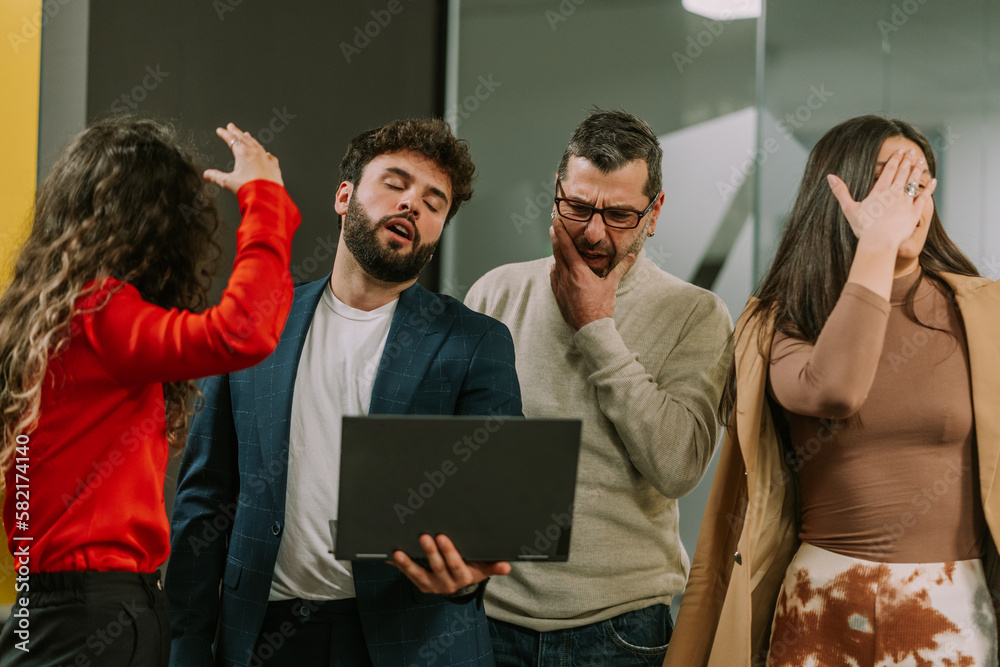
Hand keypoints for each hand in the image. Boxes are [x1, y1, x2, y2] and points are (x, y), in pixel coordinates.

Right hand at [203, 122, 282, 192]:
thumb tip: (207, 174)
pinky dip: (265, 153)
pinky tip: (266, 153)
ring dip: (250, 139)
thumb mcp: (229, 182)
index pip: (231, 140)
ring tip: (246, 135)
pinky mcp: (274, 166)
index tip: (220, 130)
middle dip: (236, 132)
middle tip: (231, 126)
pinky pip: (269, 156)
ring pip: (257, 145)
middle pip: (244, 138)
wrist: (268, 197)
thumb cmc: (250, 189)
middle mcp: (256, 153)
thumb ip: (217, 176)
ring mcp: (266, 159)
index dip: (224, 134)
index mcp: (243, 154)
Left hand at [388, 534, 510, 595]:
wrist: (460, 584)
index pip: (455, 565)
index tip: (442, 537)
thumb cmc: (472, 568)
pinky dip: (400, 566)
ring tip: (400, 552)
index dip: (448, 552)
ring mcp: (432, 585)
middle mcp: (447, 583)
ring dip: (408, 563)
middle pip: (437, 567)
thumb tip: (507, 567)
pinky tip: (391, 556)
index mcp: (463, 577)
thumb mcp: (483, 568)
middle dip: (430, 552)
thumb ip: (494, 566)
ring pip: (419, 574)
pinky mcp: (421, 584)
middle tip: (424, 537)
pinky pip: (408, 575)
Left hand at [548, 217, 636, 329]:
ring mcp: (560, 287)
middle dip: (555, 239)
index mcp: (579, 272)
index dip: (561, 233)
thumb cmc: (601, 307)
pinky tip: (556, 268)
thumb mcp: (612, 285)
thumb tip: (632, 256)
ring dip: (556, 254)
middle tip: (553, 228)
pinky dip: (555, 269)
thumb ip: (620, 268)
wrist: (590, 329)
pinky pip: (554, 278)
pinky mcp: (558, 296)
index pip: (567, 247)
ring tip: (557, 246)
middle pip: (557, 253)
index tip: (555, 222)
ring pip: (555, 265)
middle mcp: (566, 277)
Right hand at [827, 149, 936, 248]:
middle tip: (912, 152)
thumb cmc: (863, 228)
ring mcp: (906, 202)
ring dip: (918, 170)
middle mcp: (895, 193)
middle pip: (903, 173)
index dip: (895, 159)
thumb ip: (840, 191)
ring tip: (921, 161)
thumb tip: (830, 176)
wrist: (879, 242)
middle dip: (908, 161)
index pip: (889, 170)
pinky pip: (924, 197)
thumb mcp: (849, 209)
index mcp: (880, 191)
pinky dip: (929, 188)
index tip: (900, 151)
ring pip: (913, 182)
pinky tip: (933, 181)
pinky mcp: (914, 213)